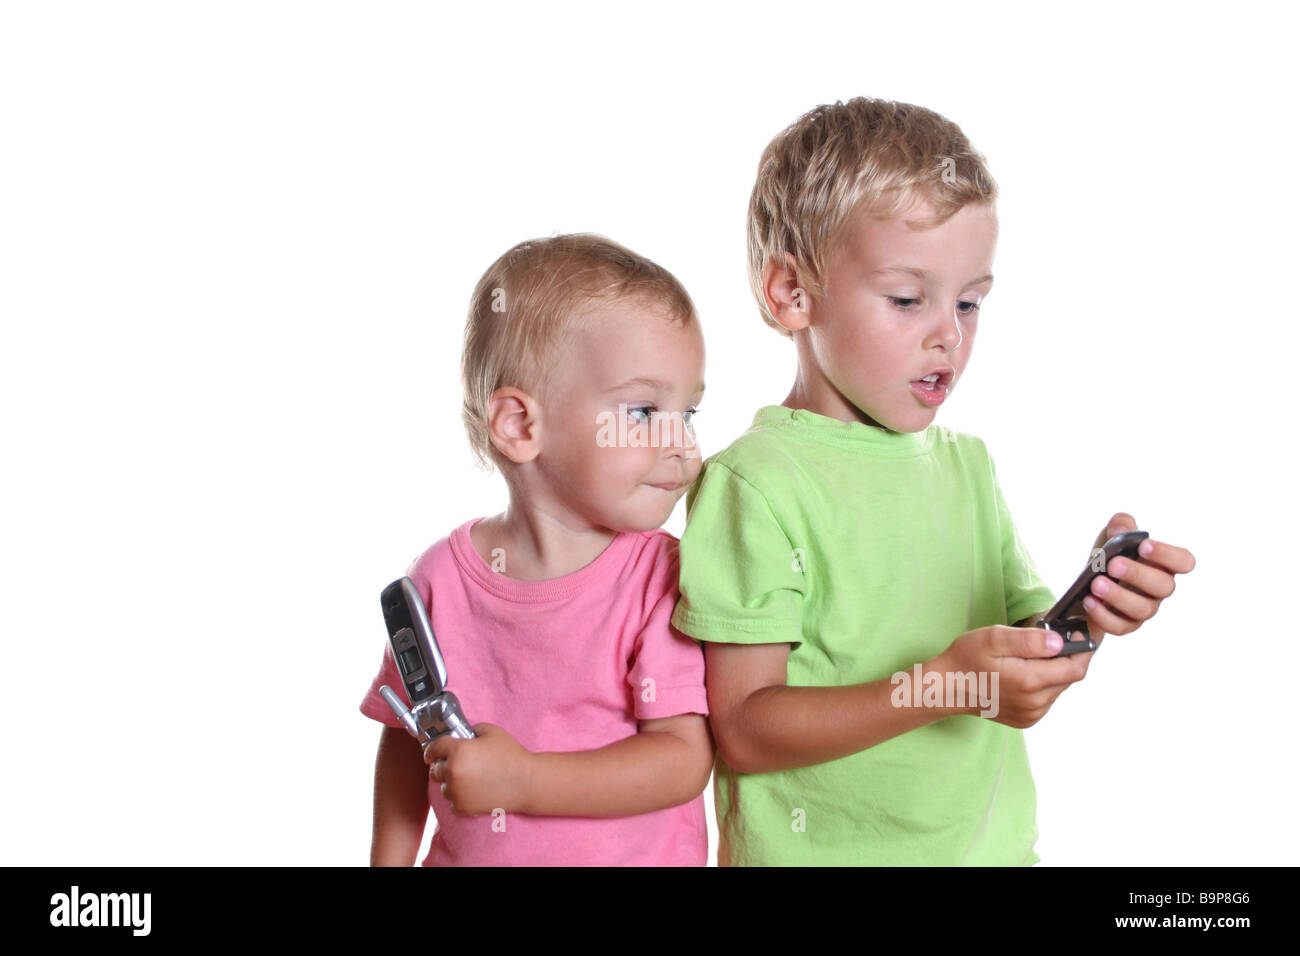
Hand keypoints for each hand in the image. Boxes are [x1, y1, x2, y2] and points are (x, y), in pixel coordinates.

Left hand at [422, 724, 533, 815]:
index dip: (431, 750)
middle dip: (443, 766)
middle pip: (435, 769)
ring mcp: (457, 792)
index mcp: (457, 751)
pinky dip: (460, 797)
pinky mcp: (463, 807)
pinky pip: (453, 801)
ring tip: (470, 779)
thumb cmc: (511, 755)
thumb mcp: (491, 732)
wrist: (526, 782)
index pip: (433, 749)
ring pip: (444, 787)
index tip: (431, 753)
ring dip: (451, 783)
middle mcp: (453, 772)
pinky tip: (475, 791)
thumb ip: (472, 730)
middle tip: (459, 765)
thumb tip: (462, 735)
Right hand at [937, 624, 1090, 728]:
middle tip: (1053, 640)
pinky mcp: (1027, 720)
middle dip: (1068, 657)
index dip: (1083, 649)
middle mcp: (1035, 702)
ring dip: (1054, 671)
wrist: (946, 688)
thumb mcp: (993, 638)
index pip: (1076, 667)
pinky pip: (1047, 699)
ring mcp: (1032, 714)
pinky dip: (1043, 684)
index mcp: (1030, 681)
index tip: (1079, 633)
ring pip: (1059, 688)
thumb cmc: (966, 659)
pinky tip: (1024, 674)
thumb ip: (1029, 640)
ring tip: (1032, 658)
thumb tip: (1059, 641)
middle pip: (1069, 677)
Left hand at [1083, 514, 1195, 637]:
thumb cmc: (1109, 556)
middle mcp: (1159, 589)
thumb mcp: (1111, 535)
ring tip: (1095, 584)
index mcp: (1163, 564)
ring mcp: (1145, 608)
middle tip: (1112, 564)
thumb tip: (1121, 530)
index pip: (1184, 562)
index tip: (1144, 545)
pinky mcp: (1126, 624)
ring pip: (1143, 608)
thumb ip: (1121, 525)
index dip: (1168, 555)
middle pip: (1163, 587)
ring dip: (1118, 596)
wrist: (1087, 584)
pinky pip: (1121, 626)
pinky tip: (1089, 601)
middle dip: (1137, 574)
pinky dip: (1104, 615)